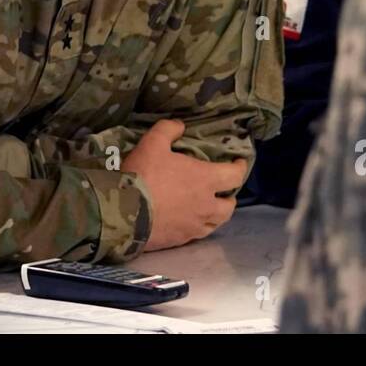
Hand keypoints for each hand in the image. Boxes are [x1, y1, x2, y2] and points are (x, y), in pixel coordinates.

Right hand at [120, 119, 246, 252]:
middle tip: (222, 190)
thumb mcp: (153, 143)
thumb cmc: (144, 175)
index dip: (240, 168)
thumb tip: (180, 125)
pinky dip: (199, 227)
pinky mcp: (181, 240)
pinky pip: (197, 234)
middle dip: (229, 197)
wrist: (125, 213)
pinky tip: (189, 221)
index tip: (238, 163)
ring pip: (216, 223)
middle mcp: (206, 205)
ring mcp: (195, 225)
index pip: (235, 175)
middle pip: (230, 206)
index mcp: (205, 180)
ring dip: (216, 214)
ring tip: (209, 208)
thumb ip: (168, 129)